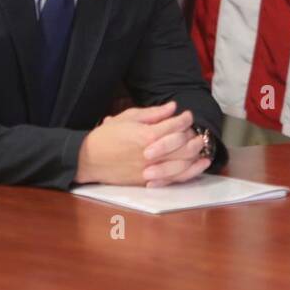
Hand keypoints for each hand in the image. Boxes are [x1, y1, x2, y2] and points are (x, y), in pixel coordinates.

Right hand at [75, 102, 211, 186]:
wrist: (88, 159)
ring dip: (196, 152)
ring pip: (184, 162)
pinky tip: (201, 164)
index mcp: (146, 135)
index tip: (187, 115)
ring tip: (200, 144)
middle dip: (193, 135)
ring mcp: (151, 169)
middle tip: (196, 130)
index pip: (176, 125)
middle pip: (184, 144)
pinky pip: (176, 178)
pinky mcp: (149, 181)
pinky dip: (191, 171)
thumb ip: (153, 113)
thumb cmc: (106, 136)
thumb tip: (172, 107)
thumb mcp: (127, 118)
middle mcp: (152, 153)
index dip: (185, 118)